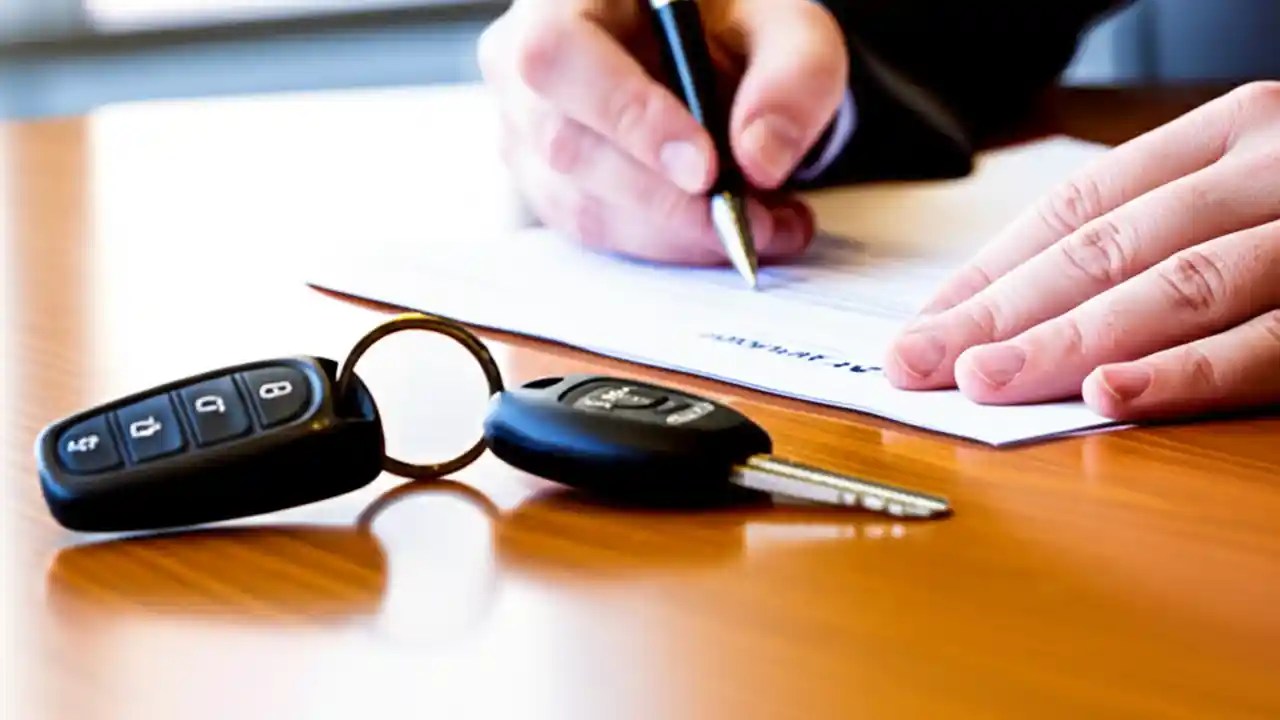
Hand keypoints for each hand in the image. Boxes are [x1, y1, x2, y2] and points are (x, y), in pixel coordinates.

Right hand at [477, 0, 847, 263]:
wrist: (708, 55)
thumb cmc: (731, 28)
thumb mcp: (786, 29)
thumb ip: (791, 78)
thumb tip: (761, 159)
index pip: (560, 55)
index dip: (627, 116)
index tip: (704, 170)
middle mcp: (522, 60)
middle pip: (566, 144)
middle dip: (666, 200)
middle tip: (750, 219)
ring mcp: (524, 130)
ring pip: (580, 204)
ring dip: (676, 233)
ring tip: (764, 227)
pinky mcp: (546, 185)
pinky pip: (597, 232)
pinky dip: (669, 245)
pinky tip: (727, 230)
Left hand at [886, 81, 1279, 420]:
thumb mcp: (1242, 192)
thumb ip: (1146, 232)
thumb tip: (1002, 306)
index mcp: (1227, 135)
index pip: (1080, 207)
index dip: (992, 270)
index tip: (923, 325)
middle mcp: (1264, 171)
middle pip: (1108, 247)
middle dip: (1003, 313)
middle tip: (922, 361)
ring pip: (1177, 288)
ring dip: (1068, 341)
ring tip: (985, 379)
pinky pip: (1266, 345)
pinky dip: (1184, 372)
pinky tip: (1108, 393)